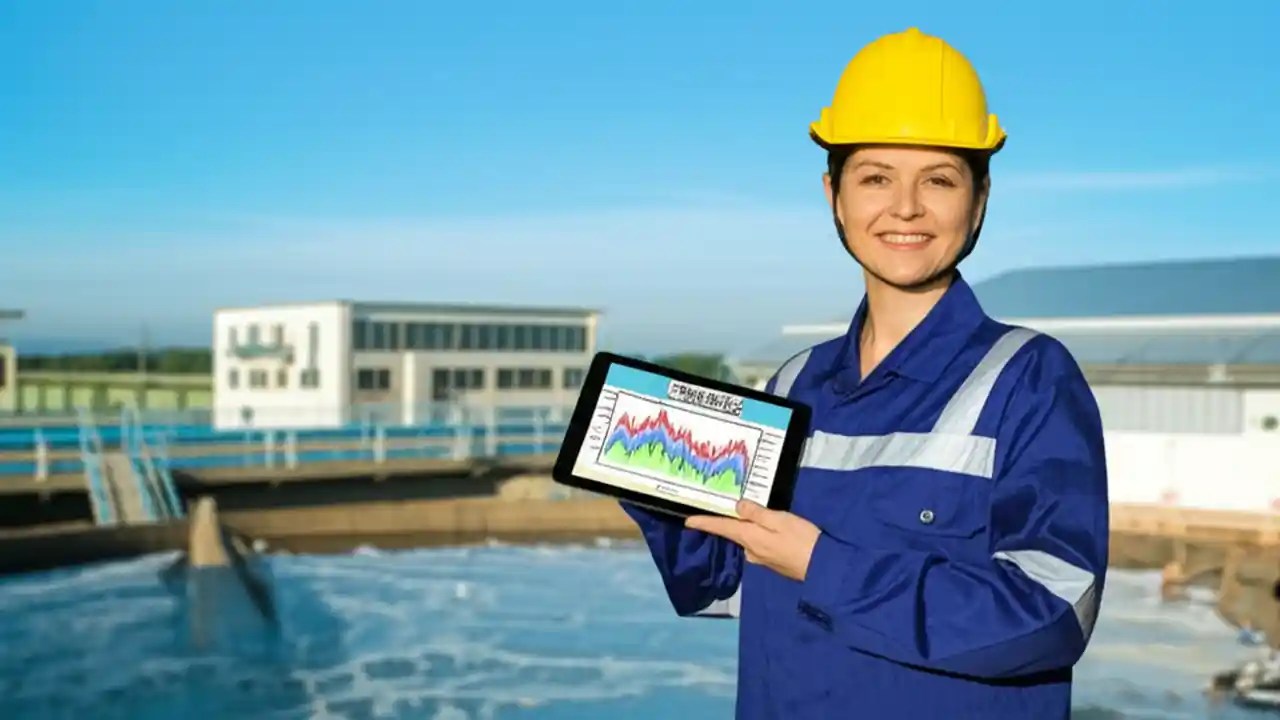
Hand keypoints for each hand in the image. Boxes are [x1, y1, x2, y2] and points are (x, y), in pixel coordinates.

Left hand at [685, 499, 820, 581]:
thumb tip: (737, 507)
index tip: (688, 521)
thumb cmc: (802, 540)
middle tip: (734, 506)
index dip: (704, 523)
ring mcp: (761, 559)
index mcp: (749, 538)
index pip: (721, 528)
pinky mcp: (773, 563)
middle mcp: (751, 551)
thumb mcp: (779, 520)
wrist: (823, 568)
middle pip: (736, 533)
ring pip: (750, 539)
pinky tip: (774, 531)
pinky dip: (762, 536)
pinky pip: (761, 545)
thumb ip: (757, 513)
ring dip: (752, 528)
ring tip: (760, 515)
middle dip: (734, 522)